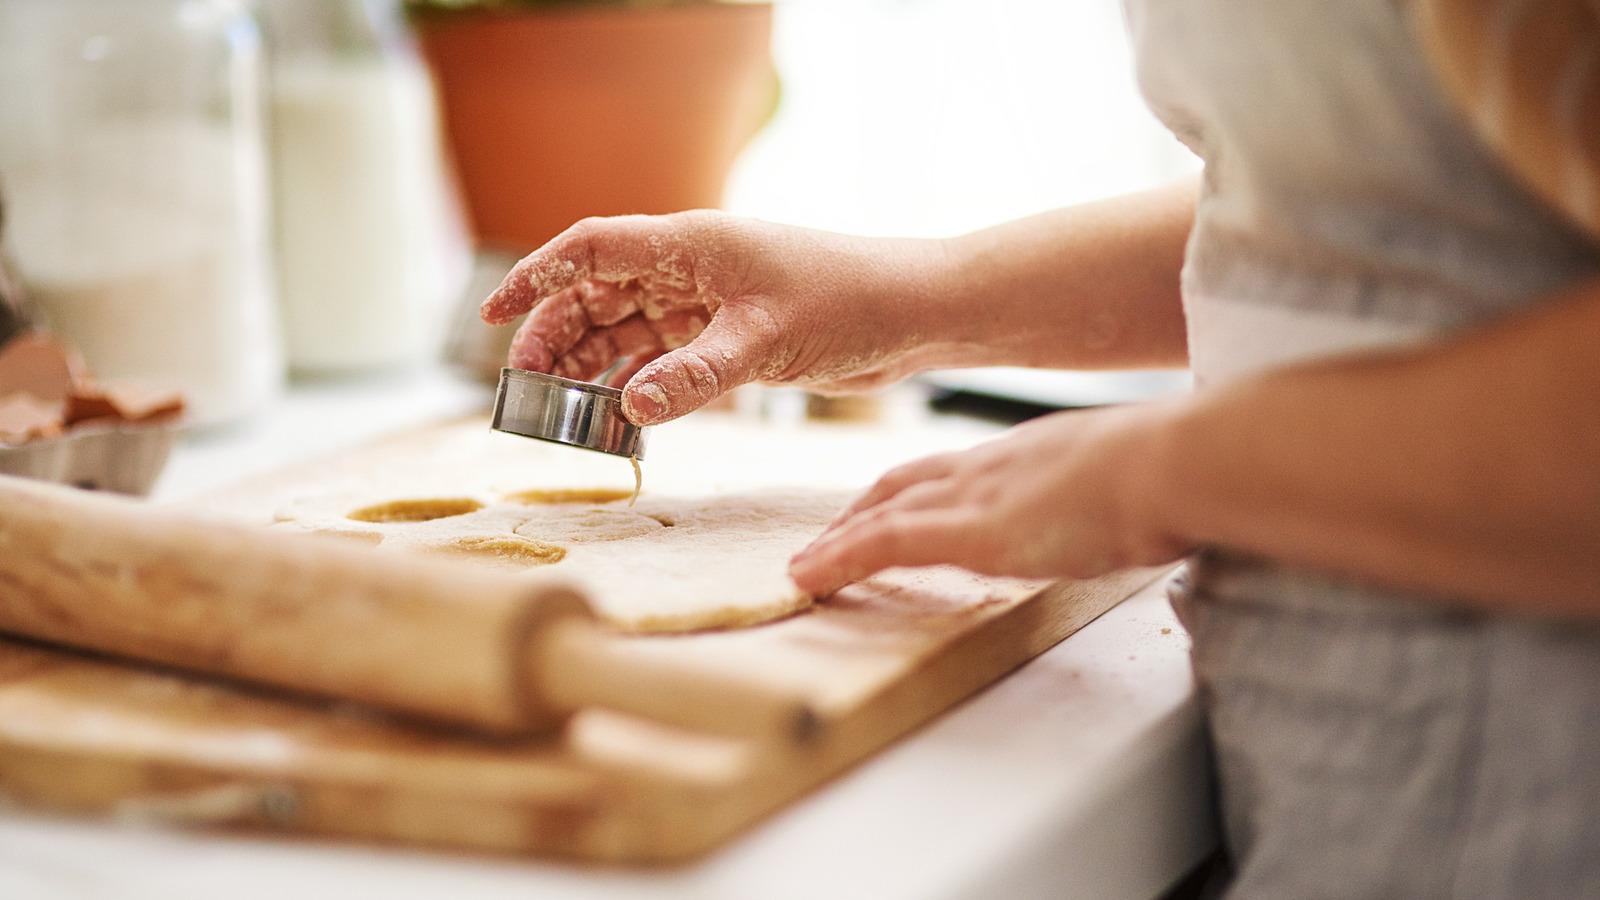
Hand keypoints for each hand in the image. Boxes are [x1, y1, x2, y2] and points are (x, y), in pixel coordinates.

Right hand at [480, 210, 959, 424]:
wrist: (912, 314)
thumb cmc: (848, 301)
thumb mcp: (766, 339)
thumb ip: (695, 375)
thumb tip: (630, 406)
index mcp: (690, 245)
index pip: (590, 248)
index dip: (536, 276)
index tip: (490, 313)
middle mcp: (690, 269)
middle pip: (597, 295)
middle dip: (555, 337)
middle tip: (526, 387)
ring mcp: (708, 304)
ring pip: (626, 331)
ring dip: (592, 366)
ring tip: (562, 409)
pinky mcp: (729, 339)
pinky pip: (662, 360)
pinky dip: (636, 386)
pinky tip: (618, 417)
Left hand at [787, 401, 1189, 595]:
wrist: (1172, 463)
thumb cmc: (1174, 474)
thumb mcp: (1137, 481)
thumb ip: (1120, 499)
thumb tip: (1145, 520)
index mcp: (1028, 454)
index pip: (952, 469)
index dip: (913, 489)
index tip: (890, 507)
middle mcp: (990, 467)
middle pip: (904, 484)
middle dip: (862, 510)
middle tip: (829, 538)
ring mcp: (975, 495)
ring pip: (883, 512)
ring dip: (839, 539)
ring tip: (806, 565)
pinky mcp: (968, 530)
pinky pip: (883, 543)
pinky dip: (840, 558)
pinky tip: (808, 577)